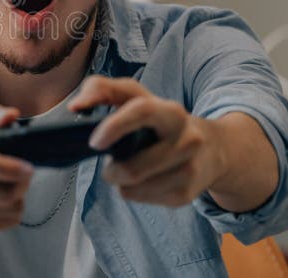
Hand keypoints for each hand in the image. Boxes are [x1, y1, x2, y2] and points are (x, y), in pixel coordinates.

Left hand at [67, 76, 226, 206]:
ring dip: (118, 180)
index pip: (142, 111)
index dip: (114, 126)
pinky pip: (139, 197)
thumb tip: (75, 107)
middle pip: (134, 168)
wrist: (212, 148)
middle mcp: (187, 140)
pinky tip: (141, 179)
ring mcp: (189, 169)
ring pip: (133, 186)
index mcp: (171, 111)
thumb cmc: (159, 120)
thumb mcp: (136, 97)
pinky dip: (131, 190)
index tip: (93, 142)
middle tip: (110, 160)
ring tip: (126, 167)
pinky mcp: (186, 194)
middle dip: (112, 169)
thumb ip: (102, 89)